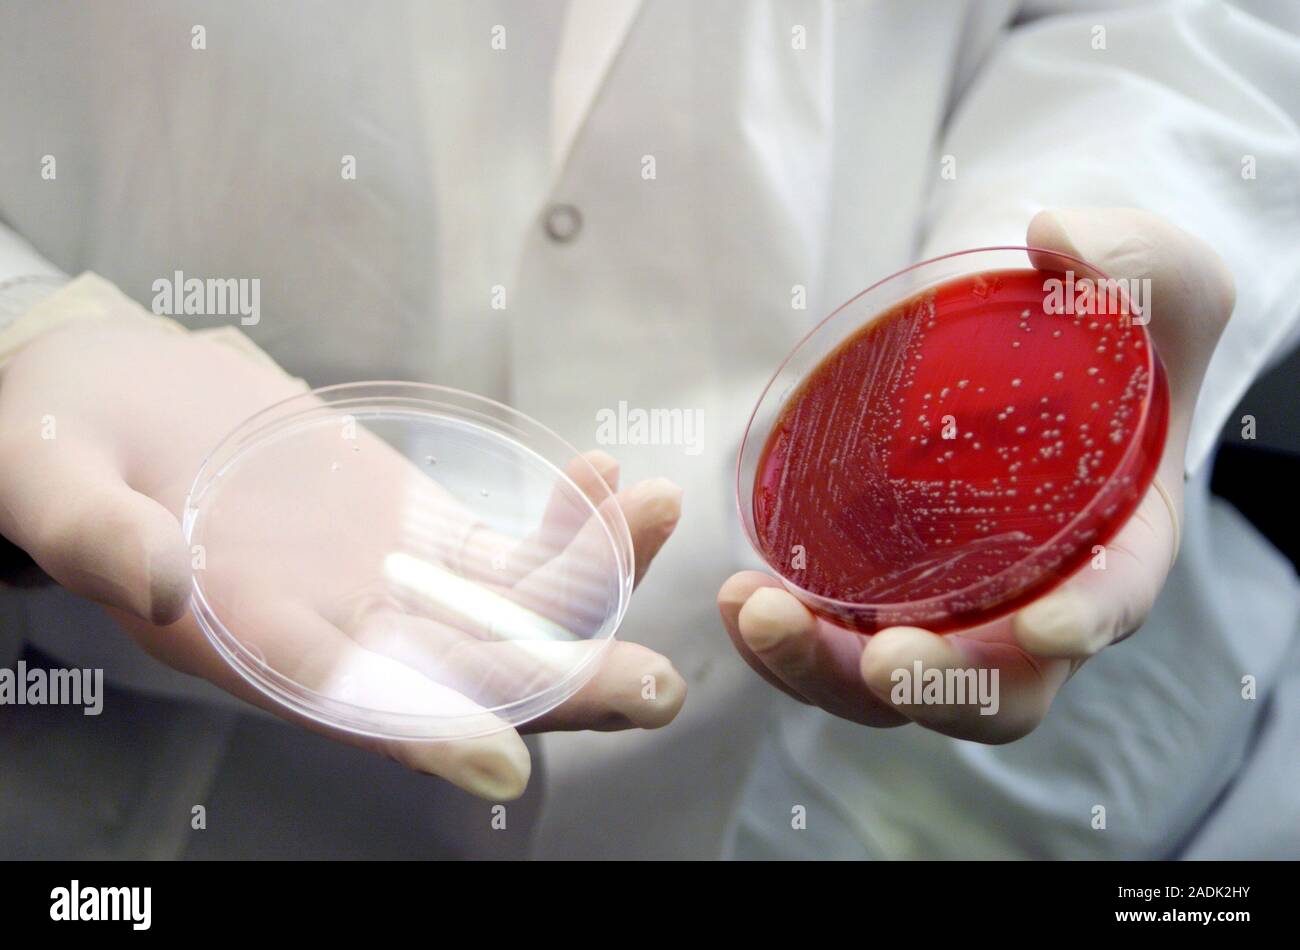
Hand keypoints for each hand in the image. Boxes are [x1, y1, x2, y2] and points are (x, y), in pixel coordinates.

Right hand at [0, 305, 685, 798]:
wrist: (103, 401)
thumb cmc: (56, 448)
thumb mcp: (49, 484)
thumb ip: (97, 537)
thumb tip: (159, 582)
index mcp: (251, 648)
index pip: (344, 705)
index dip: (422, 732)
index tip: (500, 760)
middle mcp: (339, 634)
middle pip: (466, 680)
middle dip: (563, 685)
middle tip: (655, 684)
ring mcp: (391, 579)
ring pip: (511, 609)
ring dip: (594, 578)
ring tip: (656, 510)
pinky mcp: (417, 525)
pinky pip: (507, 545)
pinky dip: (565, 519)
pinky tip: (605, 476)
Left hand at [719, 208, 1233, 740]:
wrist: (1028, 346)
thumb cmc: (1103, 326)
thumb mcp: (1151, 277)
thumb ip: (1134, 258)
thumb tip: (1058, 238)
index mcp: (1117, 544)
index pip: (1110, 602)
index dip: (1082, 625)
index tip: (1043, 628)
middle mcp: (1033, 599)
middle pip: (995, 688)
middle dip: (936, 685)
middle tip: (879, 656)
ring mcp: (950, 606)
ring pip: (894, 682)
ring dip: (824, 668)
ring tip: (758, 611)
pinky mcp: (881, 590)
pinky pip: (835, 643)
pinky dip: (784, 640)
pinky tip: (738, 595)